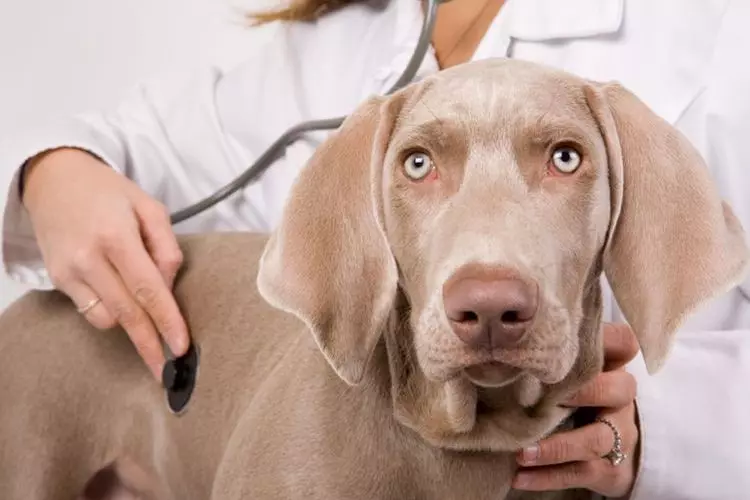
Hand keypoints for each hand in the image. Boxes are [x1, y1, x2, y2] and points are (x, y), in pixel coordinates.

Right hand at [22, 147, 188, 378]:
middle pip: (127, 313)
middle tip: (168, 371)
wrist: (53, 179)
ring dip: (131, 323)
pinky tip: (120, 297)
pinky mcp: (56, 280)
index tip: (181, 346)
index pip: (148, 289)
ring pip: (107, 318)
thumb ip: (166, 246)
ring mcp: (68, 271)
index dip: (166, 321)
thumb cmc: (108, 192)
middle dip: (150, 344)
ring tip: (146, 313)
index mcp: (117, 236)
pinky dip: (110, 312)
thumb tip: (169, 286)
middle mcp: (89, 257)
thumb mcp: (149, 207)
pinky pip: (89, 311)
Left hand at [512, 323, 639, 496]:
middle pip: (618, 389)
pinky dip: (549, 476)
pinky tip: (521, 477)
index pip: (624, 342)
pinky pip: (582, 473)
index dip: (605, 340)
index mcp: (614, 367)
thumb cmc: (580, 397)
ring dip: (556, 448)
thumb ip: (555, 356)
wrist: (612, 446)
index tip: (567, 345)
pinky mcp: (610, 468)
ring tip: (522, 454)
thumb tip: (505, 341)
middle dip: (581, 392)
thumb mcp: (574, 372)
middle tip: (541, 397)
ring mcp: (620, 433)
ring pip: (596, 439)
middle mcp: (623, 398)